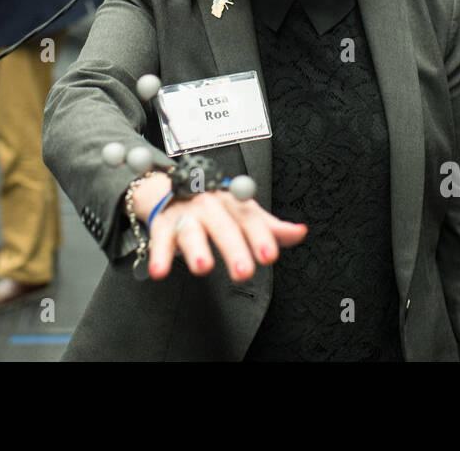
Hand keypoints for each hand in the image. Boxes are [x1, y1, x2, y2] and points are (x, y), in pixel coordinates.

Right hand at [138, 175, 307, 281]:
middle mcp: (210, 205)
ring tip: (203, 267)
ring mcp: (185, 214)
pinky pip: (160, 240)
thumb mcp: (243, 212)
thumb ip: (270, 227)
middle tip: (243, 272)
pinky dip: (159, 256)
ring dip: (196, 249)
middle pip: (223, 226)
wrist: (172, 187)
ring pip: (191, 231)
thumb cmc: (215, 206)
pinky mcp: (162, 225)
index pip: (249, 218)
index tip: (269, 256)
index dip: (260, 236)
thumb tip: (300, 232)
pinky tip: (160, 270)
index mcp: (232, 202)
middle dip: (233, 248)